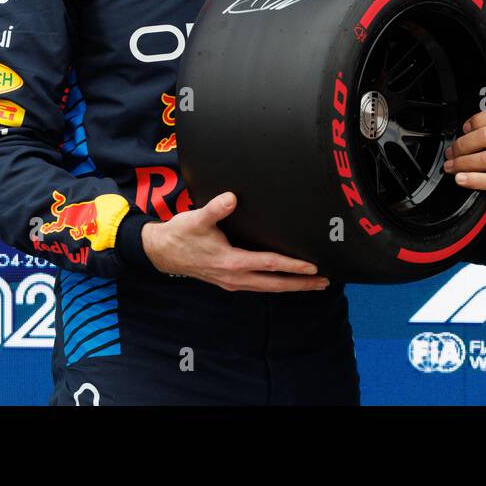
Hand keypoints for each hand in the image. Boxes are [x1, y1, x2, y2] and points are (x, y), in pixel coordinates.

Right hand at [140, 191, 330, 292]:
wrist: (161, 252)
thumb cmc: (180, 234)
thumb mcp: (196, 219)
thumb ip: (215, 208)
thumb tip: (232, 198)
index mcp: (231, 262)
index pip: (269, 264)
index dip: (292, 266)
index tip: (312, 267)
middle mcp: (234, 277)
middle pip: (274, 283)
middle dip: (300, 284)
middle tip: (324, 282)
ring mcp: (232, 282)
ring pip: (267, 287)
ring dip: (290, 286)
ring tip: (311, 284)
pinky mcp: (228, 280)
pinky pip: (258, 286)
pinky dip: (275, 284)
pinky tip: (283, 280)